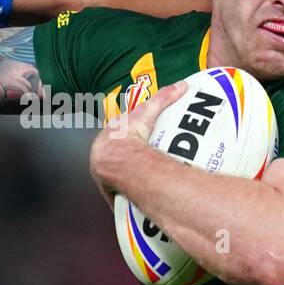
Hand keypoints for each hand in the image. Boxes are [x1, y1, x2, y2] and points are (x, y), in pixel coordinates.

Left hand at [88, 80, 187, 208]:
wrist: (119, 158)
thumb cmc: (129, 134)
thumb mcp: (147, 111)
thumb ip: (164, 97)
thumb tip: (182, 85)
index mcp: (107, 137)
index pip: (116, 137)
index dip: (126, 139)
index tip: (137, 142)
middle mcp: (101, 155)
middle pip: (115, 158)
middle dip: (124, 161)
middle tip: (142, 164)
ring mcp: (102, 173)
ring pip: (114, 177)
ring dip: (123, 180)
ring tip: (141, 184)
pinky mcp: (107, 189)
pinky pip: (115, 194)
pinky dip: (123, 195)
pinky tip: (134, 198)